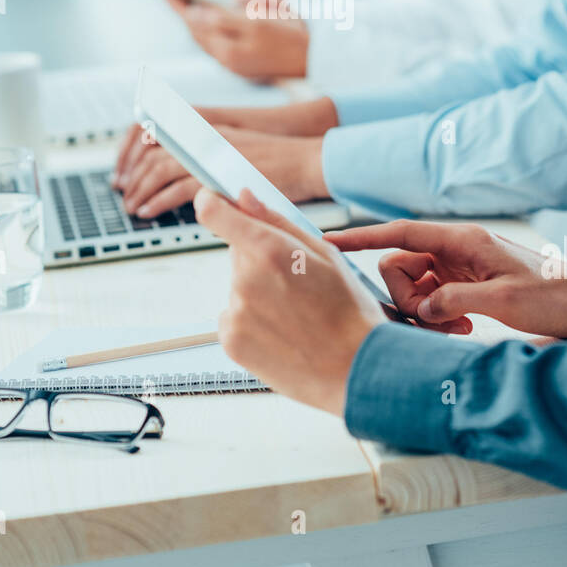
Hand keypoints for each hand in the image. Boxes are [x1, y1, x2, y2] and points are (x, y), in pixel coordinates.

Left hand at [117, 125, 327, 217]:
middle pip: (151, 152)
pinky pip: (177, 189)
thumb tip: (179, 174)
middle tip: (122, 193)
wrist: (306, 161)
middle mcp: (203, 135)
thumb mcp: (234, 149)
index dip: (130, 150)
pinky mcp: (220, 176)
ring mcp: (211, 154)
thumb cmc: (276, 161)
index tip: (122, 170)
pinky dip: (158, 202)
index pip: (153, 129)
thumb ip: (206, 156)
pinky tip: (150, 211)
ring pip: (159, 170)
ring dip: (140, 191)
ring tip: (133, 207)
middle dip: (131, 174)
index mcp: (204, 125)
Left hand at [162, 0, 308, 79]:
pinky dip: (208, 33)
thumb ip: (227, 18)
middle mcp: (229, 61)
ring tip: (184, 7)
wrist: (316, 60)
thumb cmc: (290, 35)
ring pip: (206, 41)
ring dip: (195, 24)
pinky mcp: (241, 67)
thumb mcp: (260, 19)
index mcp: (232, 50)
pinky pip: (217, 47)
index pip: (197, 24)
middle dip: (185, 14)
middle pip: (198, 34)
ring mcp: (234, 66)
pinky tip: (205, 23)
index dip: (180, 7)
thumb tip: (200, 14)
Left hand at [196, 187, 384, 414]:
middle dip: (260, 258)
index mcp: (269, 250)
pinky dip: (253, 321)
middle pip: (238, 252)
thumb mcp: (325, 254)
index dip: (211, 202)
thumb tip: (244, 196)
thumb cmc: (348, 310)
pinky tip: (283, 332)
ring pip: (239, 286)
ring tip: (296, 314)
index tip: (213, 201)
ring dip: (258, 292)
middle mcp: (245, 279)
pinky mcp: (230, 340)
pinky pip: (235, 316)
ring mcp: (235, 312)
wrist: (355, 369)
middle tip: (296, 283)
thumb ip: (278, 221)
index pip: (214, 212)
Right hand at [326, 221, 566, 338]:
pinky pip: (432, 299)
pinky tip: (462, 330)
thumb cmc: (555, 296)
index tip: (326, 242)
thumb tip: (421, 312)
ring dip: (422, 312)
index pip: (398, 234)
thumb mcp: (504, 301)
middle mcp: (456, 249)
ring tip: (455, 330)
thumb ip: (455, 303)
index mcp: (461, 239)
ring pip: (413, 287)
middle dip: (403, 297)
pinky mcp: (466, 285)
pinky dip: (437, 317)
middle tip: (433, 323)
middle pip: (399, 265)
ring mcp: (459, 267)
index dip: (359, 237)